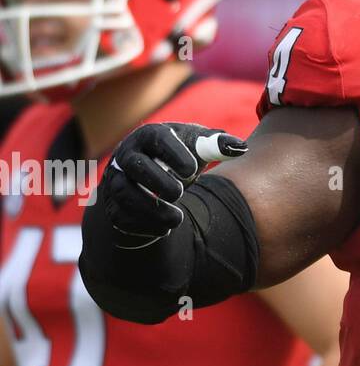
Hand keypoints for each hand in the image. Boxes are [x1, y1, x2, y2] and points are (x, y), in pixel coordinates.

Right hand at [101, 122, 246, 247]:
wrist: (150, 178)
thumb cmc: (177, 157)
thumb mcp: (196, 146)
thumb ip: (217, 144)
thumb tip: (240, 147)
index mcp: (149, 136)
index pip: (156, 138)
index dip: (174, 153)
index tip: (192, 169)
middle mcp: (128, 156)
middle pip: (135, 165)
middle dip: (158, 181)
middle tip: (181, 193)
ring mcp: (117, 181)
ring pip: (125, 194)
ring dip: (151, 209)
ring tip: (177, 218)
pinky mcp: (114, 205)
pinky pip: (122, 216)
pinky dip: (144, 225)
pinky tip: (165, 229)